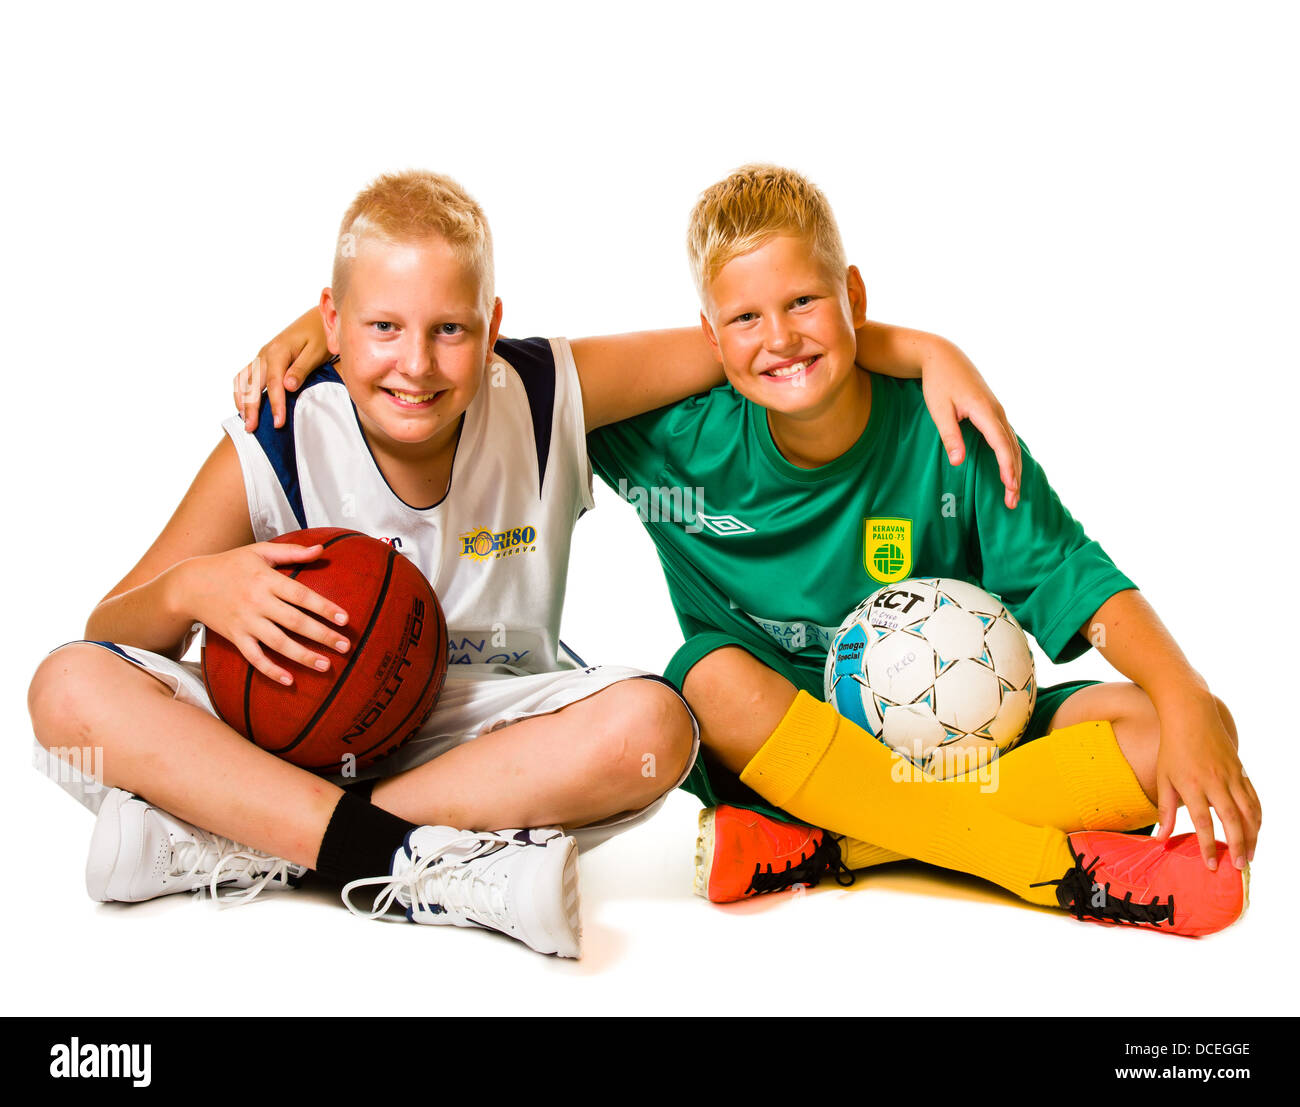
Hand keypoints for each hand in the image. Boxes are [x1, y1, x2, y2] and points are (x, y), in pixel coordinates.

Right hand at [176, 542, 349, 685]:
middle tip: (346, 646)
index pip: (301, 596)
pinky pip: (254, 658)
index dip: (324, 607)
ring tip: (326, 666)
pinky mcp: (235, 638)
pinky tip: (289, 680)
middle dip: (322, 635)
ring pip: (278, 643)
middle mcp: (257, 603)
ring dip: (303, 657)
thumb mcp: (259, 552)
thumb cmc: (230, 565)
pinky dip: (270, 671)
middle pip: (294, 622)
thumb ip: (292, 552)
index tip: (345, 619)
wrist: (190, 584)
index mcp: (266, 580)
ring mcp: (245, 622)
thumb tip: (322, 549)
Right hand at [233, 307, 329, 431]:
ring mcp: (262, 356)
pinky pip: (245, 375)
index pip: (274, 383)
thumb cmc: (320, 335)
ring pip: (244, 380)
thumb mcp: (316, 351)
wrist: (317, 318)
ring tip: (245, 421)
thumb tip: (288, 386)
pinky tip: (243, 405)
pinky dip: (240, 390)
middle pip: (253, 384)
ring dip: (242, 400)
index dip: (275, 405)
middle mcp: (266, 353)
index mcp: (279, 351)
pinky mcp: (263, 359)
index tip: (278, 423)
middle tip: (251, 429)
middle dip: (251, 408)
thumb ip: (302, 368)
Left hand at [920, 340, 1020, 507]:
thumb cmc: (938, 382)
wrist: (942, 356)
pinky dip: (1010, 454)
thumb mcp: (939, 409)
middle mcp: (996, 411)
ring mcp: (996, 410)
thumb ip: (950, 435)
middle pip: (1012, 447)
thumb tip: (958, 462)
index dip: (1007, 468)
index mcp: (985, 410)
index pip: (1001, 445)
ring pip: (1012, 442)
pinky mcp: (992, 410)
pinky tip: (1009, 468)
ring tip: (1012, 491)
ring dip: (1014, 467)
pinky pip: (1006, 436)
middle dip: (1014, 475)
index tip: (1010, 488)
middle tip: (1012, 501)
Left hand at [1153, 694, 1260, 870]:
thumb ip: (1165, 811)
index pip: (1203, 822)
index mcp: (1192, 784)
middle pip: (1231, 820)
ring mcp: (1231, 776)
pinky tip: (1255, 832)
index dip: (1208, 845)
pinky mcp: (1242, 771)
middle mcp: (1215, 781)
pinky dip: (1258, 818)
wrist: (1191, 716)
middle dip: (1237, 846)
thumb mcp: (1163, 779)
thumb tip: (1160, 840)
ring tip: (1249, 856)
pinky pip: (1254, 799)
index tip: (1212, 865)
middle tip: (1239, 867)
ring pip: (1249, 811)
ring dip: (1252, 836)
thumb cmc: (1172, 749)